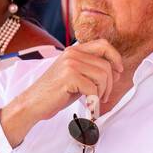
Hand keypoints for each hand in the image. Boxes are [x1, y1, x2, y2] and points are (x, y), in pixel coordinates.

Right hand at [0, 40, 123, 145]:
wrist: (33, 103)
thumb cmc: (55, 92)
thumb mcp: (76, 76)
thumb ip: (92, 69)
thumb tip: (116, 70)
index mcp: (74, 50)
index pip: (103, 44)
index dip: (115, 57)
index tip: (119, 71)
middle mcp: (72, 53)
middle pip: (106, 65)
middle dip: (110, 84)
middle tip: (103, 97)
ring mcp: (70, 64)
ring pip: (102, 76)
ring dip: (102, 93)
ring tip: (95, 102)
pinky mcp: (69, 77)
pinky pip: (93, 89)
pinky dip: (94, 102)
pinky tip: (89, 108)